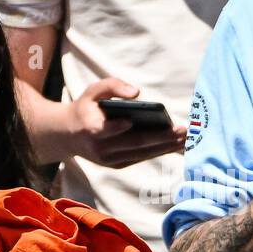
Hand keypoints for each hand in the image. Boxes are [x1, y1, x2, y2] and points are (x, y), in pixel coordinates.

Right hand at [65, 78, 185, 167]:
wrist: (67, 135)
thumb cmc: (86, 109)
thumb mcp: (91, 92)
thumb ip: (111, 86)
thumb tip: (136, 92)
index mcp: (91, 129)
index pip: (106, 130)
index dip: (120, 127)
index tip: (134, 122)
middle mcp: (101, 148)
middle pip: (134, 143)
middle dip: (160, 137)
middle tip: (182, 130)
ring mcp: (110, 160)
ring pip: (142, 154)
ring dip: (166, 147)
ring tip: (186, 139)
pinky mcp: (117, 165)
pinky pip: (141, 158)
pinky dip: (160, 151)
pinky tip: (175, 145)